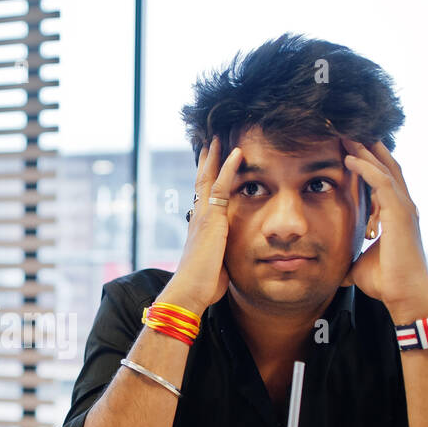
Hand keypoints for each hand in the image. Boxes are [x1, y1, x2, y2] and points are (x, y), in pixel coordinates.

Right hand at [160, 136, 243, 313]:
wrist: (190, 290)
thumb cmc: (203, 284)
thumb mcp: (216, 263)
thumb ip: (222, 252)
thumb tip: (229, 255)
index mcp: (199, 227)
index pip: (203, 196)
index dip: (206, 178)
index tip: (208, 163)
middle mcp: (198, 217)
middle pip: (201, 181)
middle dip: (205, 161)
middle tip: (208, 141)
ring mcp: (203, 215)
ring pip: (208, 178)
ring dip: (214, 156)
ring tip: (217, 137)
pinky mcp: (212, 218)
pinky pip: (221, 186)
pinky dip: (228, 168)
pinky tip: (236, 153)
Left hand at [340, 138, 427, 319]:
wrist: (405, 296)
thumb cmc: (387, 282)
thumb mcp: (360, 263)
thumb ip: (350, 255)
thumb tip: (334, 263)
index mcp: (396, 215)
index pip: (382, 180)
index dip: (367, 162)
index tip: (347, 148)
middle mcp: (403, 207)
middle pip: (386, 167)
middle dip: (367, 148)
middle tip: (346, 131)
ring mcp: (404, 209)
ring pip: (385, 169)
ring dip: (365, 151)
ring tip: (345, 135)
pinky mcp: (400, 215)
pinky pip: (383, 184)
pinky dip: (367, 169)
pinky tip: (350, 158)